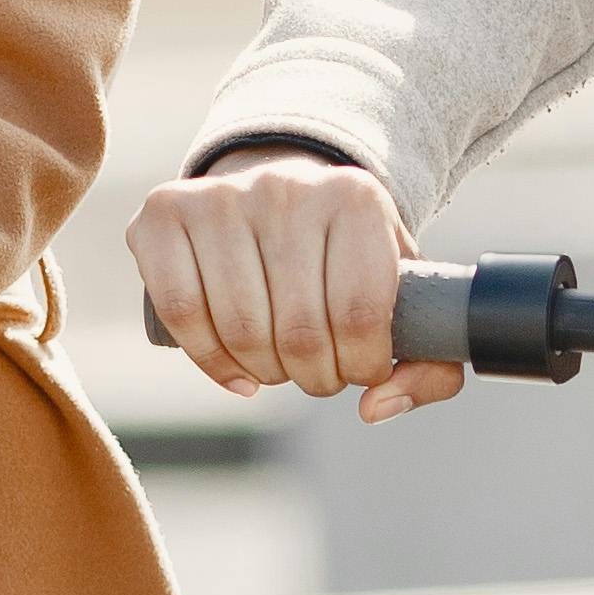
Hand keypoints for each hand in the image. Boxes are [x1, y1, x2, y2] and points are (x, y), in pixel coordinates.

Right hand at [128, 146, 461, 421]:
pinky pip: (182, 311)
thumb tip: (375, 407)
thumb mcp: (403, 295)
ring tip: (280, 366)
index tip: (362, 368)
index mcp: (356, 197)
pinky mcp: (165, 212)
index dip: (362, 365)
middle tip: (319, 372)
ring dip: (264, 373)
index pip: (360, 314)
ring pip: (240, 328)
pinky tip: (236, 373)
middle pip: (298, 330)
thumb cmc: (347, 260)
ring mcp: (220, 196)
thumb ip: (428, 363)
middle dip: (314, 375)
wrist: (279, 198)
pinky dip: (210, 361)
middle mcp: (286, 186)